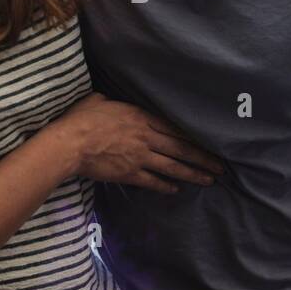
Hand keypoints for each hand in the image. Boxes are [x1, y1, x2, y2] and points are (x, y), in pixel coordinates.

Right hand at [53, 92, 222, 192]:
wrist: (69, 143)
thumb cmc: (81, 118)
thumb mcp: (100, 100)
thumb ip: (115, 102)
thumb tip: (112, 100)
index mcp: (141, 117)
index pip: (175, 128)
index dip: (195, 136)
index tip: (210, 142)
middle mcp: (146, 137)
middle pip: (181, 149)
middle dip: (203, 158)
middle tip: (221, 166)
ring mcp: (139, 157)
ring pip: (173, 167)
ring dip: (193, 174)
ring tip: (209, 180)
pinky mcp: (129, 174)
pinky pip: (153, 182)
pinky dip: (166, 186)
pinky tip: (176, 189)